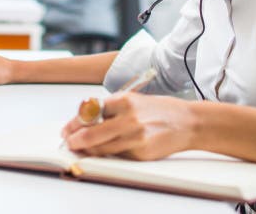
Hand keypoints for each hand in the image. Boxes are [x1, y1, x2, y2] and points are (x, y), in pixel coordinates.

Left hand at [60, 92, 196, 159]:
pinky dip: (109, 154)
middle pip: (91, 134)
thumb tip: (84, 119)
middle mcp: (129, 119)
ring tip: (83, 147)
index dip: (74, 123)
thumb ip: (110, 109)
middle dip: (75, 140)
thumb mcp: (133, 100)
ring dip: (88, 150)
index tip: (67, 129)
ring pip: (101, 149)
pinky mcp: (142, 154)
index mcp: (124, 101)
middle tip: (69, 142)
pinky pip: (117, 156)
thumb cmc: (159, 110)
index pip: (90, 112)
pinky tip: (106, 149)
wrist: (188, 122)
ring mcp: (136, 138)